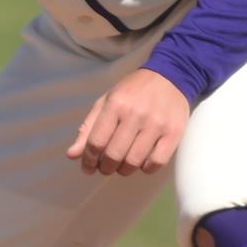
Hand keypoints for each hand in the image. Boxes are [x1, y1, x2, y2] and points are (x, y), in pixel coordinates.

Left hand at [66, 69, 190, 175]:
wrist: (170, 76)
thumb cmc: (133, 91)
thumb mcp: (106, 102)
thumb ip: (88, 128)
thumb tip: (72, 155)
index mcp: (115, 105)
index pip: (96, 142)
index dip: (88, 160)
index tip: (88, 167)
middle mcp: (135, 114)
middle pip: (114, 155)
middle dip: (105, 168)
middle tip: (106, 167)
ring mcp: (157, 124)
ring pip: (134, 162)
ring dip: (124, 170)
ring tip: (123, 165)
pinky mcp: (174, 132)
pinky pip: (156, 162)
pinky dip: (146, 168)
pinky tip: (142, 162)